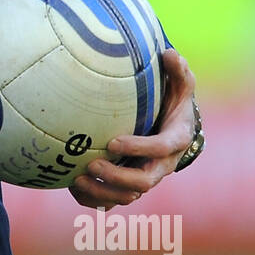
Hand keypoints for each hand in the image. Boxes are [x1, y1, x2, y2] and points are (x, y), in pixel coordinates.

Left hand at [70, 49, 196, 210]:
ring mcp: (146, 177)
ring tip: (77, 179)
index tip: (113, 141)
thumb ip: (179, 72)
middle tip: (91, 164)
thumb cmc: (173, 104)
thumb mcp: (180, 87)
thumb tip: (169, 53)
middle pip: (144, 181)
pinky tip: (73, 187)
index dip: (138, 148)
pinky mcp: (130, 186)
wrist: (174, 130)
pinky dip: (94, 199)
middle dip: (117, 176)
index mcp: (175, 141)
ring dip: (102, 191)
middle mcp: (162, 165)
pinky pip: (113, 200)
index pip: (160, 149)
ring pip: (127, 195)